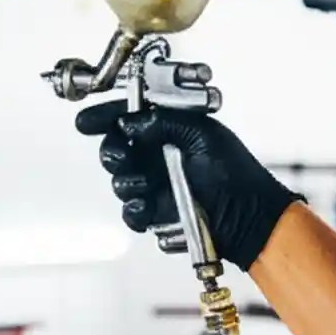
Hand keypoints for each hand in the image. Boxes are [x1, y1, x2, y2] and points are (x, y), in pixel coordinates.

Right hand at [75, 100, 299, 270]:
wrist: (248, 217)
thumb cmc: (235, 173)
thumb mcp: (203, 134)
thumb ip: (163, 122)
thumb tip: (130, 121)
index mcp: (168, 131)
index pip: (128, 117)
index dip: (104, 117)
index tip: (87, 122)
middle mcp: (157, 156)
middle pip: (114, 148)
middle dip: (113, 152)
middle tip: (123, 156)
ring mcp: (153, 185)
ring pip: (119, 181)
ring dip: (128, 183)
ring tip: (149, 185)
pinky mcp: (154, 213)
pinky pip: (129, 212)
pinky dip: (135, 210)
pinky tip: (149, 207)